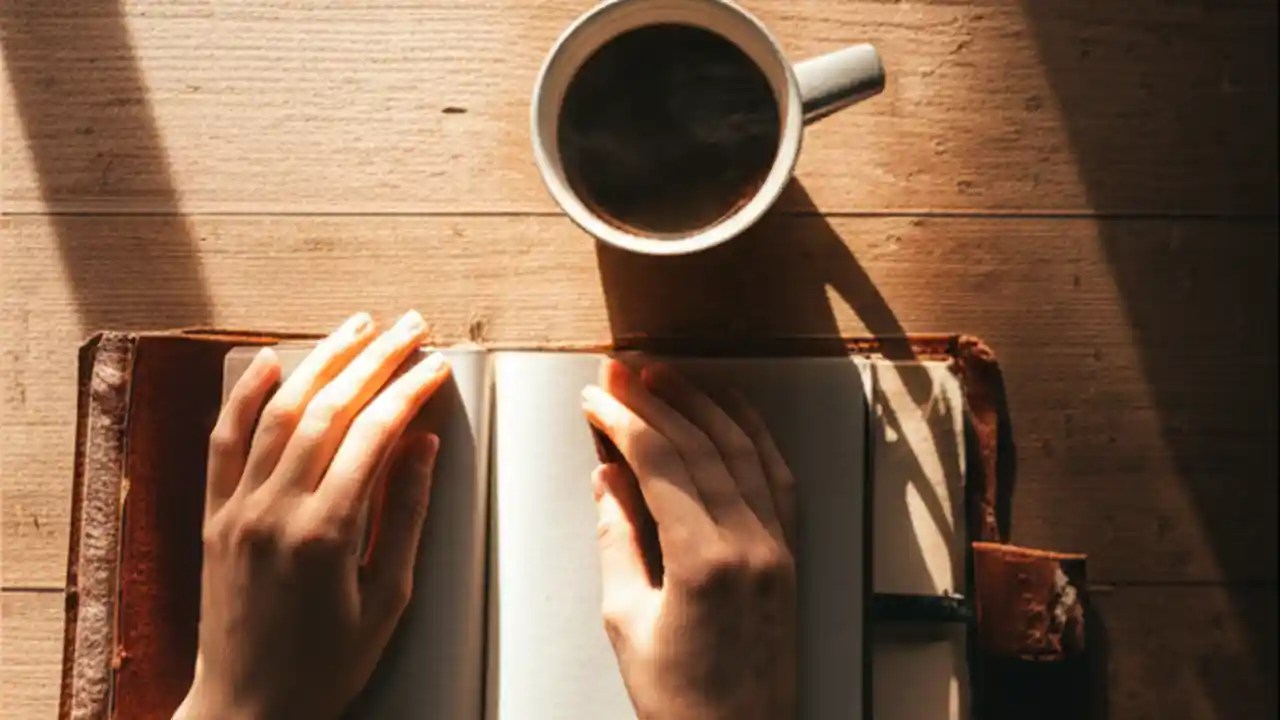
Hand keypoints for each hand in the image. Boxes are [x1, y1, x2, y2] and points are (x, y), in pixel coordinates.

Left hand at [175, 311, 451, 719]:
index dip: (410, 392)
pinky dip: (247, 395)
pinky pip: (225, 440)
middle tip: (410, 328)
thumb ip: (406, 516)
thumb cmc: (326, 665)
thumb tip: (422, 446)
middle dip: (375, 360)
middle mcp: (277, 509)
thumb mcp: (388, 600)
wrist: (248, 707)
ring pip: (279, 412)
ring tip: (357, 326)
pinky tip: (273, 362)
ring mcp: (239, 508)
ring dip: (322, 360)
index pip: (374, 436)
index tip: (436, 367)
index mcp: (327, 534)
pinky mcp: (214, 514)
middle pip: (329, 409)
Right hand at [581, 359, 797, 719]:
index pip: (661, 463)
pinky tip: (732, 410)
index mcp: (707, 562)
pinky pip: (777, 476)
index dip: (624, 419)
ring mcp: (779, 546)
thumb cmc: (680, 700)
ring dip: (704, 403)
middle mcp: (753, 544)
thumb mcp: (627, 621)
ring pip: (744, 450)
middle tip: (620, 370)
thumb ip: (617, 540)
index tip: (596, 396)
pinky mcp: (791, 554)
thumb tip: (608, 479)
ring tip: (666, 374)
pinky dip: (753, 434)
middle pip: (702, 445)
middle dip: (656, 398)